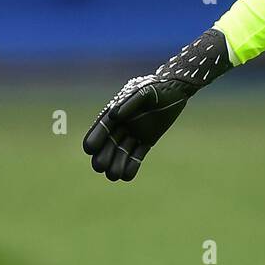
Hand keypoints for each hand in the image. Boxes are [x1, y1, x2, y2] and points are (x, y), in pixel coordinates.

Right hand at [83, 27, 230, 181]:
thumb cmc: (157, 87)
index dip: (94, 138)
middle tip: (100, 167)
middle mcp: (122, 125)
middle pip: (109, 143)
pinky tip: (127, 176)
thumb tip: (113, 116)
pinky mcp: (147, 141)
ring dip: (116, 164)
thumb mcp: (144, 92)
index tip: (89, 149)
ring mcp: (134, 133)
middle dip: (103, 156)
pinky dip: (132, 165)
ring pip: (122, 152)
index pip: (102, 127)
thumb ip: (129, 103)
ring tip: (114, 176)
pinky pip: (137, 155)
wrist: (176, 91)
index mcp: (116, 112)